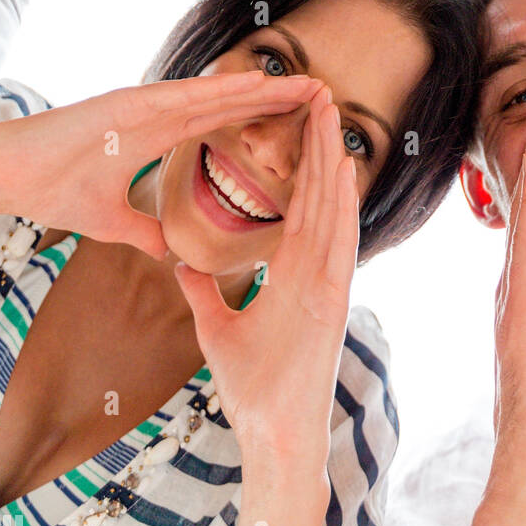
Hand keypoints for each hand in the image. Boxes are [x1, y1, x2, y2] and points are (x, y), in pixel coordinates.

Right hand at [0, 71, 321, 259]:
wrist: (10, 175)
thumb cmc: (54, 188)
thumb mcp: (110, 220)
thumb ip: (141, 230)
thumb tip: (165, 249)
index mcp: (158, 135)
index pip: (223, 125)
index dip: (260, 119)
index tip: (299, 120)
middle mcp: (159, 114)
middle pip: (230, 103)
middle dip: (275, 98)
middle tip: (322, 90)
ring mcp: (144, 105)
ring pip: (214, 93)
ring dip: (258, 87)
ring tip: (301, 81)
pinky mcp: (126, 104)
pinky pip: (179, 96)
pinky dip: (215, 90)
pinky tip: (248, 85)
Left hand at [176, 93, 358, 525]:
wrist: (270, 430)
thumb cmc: (254, 384)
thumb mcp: (217, 326)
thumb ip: (204, 293)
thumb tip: (183, 264)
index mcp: (294, 270)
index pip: (300, 202)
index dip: (302, 161)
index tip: (300, 120)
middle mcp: (317, 268)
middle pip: (321, 194)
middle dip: (321, 144)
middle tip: (322, 95)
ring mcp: (328, 281)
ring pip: (333, 208)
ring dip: (334, 160)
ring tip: (332, 115)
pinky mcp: (332, 299)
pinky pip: (340, 242)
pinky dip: (342, 205)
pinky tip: (342, 171)